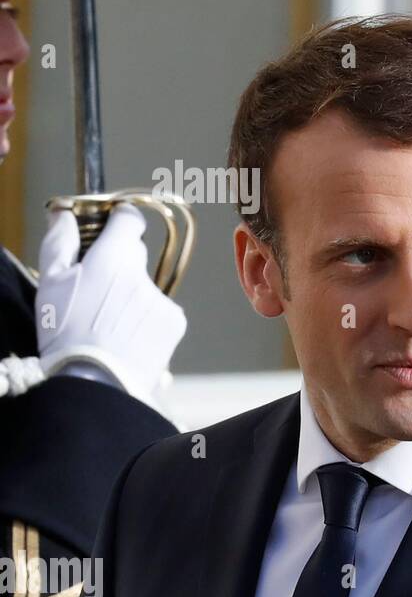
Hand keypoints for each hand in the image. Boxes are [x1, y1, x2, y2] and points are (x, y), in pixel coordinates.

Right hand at [36, 203, 185, 407]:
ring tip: (107, 325)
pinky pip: (159, 312)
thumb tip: (65, 214)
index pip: (130, 219)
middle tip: (95, 291)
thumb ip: (60, 242)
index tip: (107, 231)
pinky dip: (145, 320)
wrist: (97, 382)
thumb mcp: (50, 282)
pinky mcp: (175, 323)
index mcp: (115, 257)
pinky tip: (126, 337)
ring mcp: (163, 299)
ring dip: (131, 298)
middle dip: (117, 266)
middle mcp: (145, 274)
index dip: (118, 222)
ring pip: (145, 288)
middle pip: (135, 256)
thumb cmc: (65, 331)